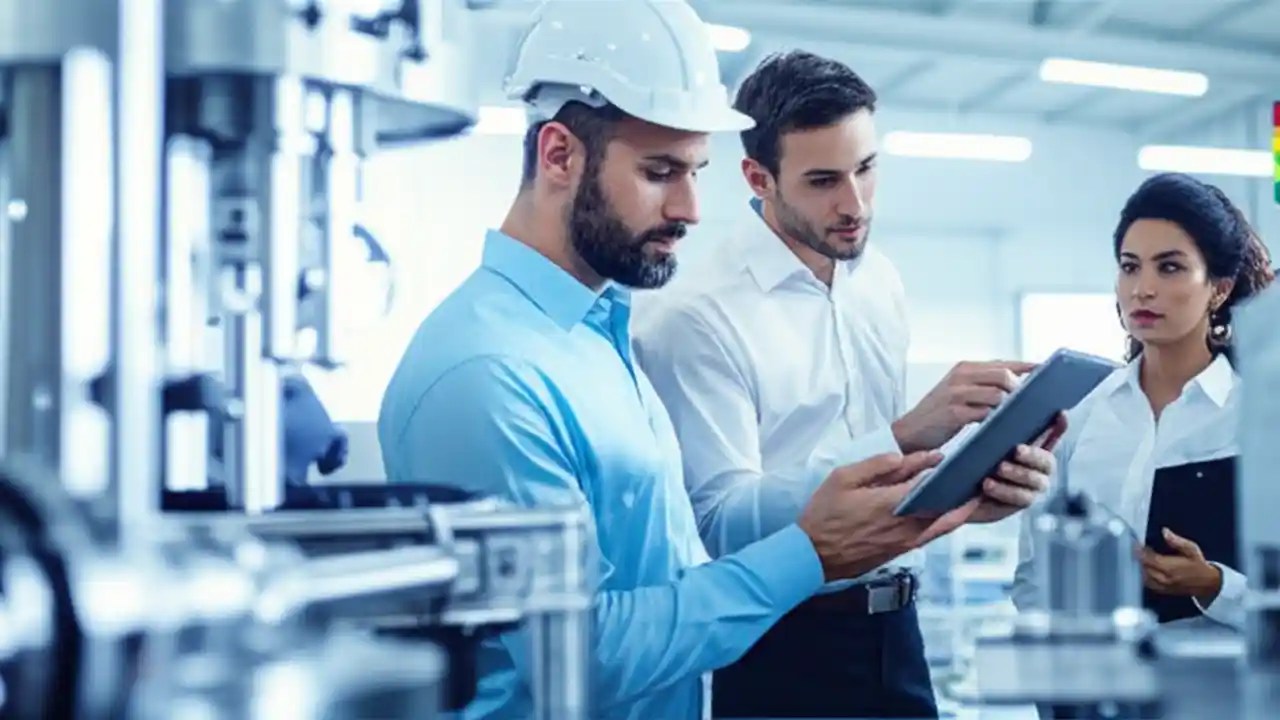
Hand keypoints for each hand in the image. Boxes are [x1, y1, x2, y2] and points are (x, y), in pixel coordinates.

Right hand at [798, 451, 978, 581]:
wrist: (813, 555)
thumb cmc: (823, 516)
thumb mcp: (841, 479)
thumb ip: (874, 465)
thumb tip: (901, 456)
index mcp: (889, 503)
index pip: (925, 482)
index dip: (937, 468)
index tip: (944, 458)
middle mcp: (903, 524)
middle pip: (945, 508)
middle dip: (961, 492)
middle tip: (974, 479)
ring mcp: (904, 542)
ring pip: (943, 526)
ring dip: (959, 511)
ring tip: (969, 496)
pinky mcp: (901, 552)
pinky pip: (931, 537)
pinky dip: (944, 525)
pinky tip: (945, 515)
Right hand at [892, 360, 1035, 452]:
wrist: (909, 432)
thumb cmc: (938, 415)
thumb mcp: (959, 392)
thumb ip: (984, 386)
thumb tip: (1018, 385)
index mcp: (964, 368)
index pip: (1003, 363)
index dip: (1027, 367)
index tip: (1046, 373)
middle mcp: (960, 376)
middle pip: (1003, 375)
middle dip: (1019, 390)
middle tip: (1028, 405)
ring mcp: (956, 394)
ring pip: (997, 394)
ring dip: (1010, 407)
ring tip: (1017, 418)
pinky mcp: (953, 412)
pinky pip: (985, 413)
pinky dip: (996, 420)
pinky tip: (1001, 428)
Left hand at [967, 412, 1066, 523]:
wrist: (965, 491)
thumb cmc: (979, 461)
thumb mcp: (986, 444)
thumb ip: (1000, 431)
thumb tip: (1009, 410)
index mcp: (1034, 448)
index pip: (1052, 435)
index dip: (1059, 426)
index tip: (1060, 412)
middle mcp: (1040, 467)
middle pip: (1046, 461)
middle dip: (1032, 454)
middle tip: (1016, 450)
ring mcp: (1034, 486)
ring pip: (1035, 480)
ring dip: (1018, 473)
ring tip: (999, 467)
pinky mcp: (1023, 502)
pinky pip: (1021, 497)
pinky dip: (1005, 490)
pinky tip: (989, 484)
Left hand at [1139, 528, 1222, 602]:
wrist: (1208, 584)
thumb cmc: (1199, 565)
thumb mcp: (1192, 549)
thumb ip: (1177, 541)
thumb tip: (1165, 531)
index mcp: (1170, 568)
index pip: (1148, 558)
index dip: (1139, 550)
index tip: (1134, 543)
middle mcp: (1164, 578)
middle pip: (1143, 568)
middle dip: (1137, 557)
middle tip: (1133, 548)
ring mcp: (1162, 586)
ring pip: (1143, 576)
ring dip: (1138, 567)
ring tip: (1136, 557)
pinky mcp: (1162, 591)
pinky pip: (1147, 584)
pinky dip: (1142, 575)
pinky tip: (1141, 568)